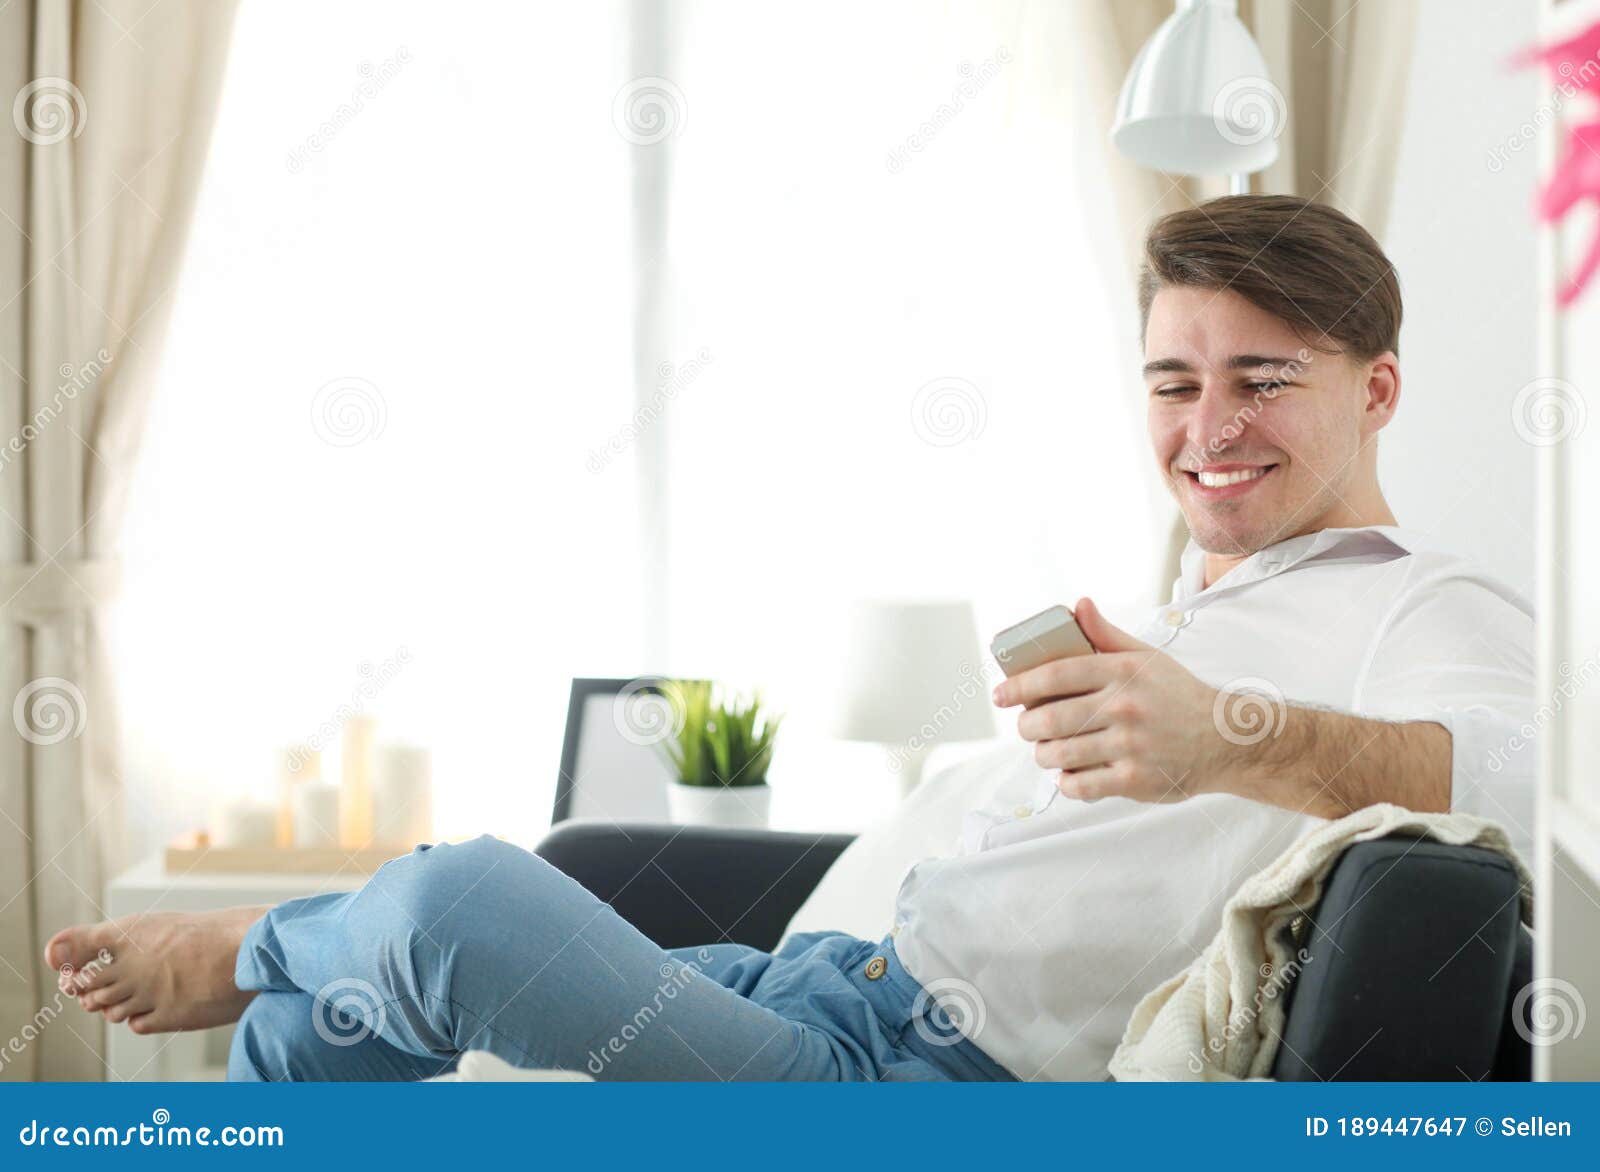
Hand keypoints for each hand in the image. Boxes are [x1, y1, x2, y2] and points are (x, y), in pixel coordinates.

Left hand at [991, 597, 1238, 802]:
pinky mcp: (1135, 779)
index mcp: (1121, 671)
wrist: (1225, 739)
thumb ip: (1106, 635)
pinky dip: (1067, 783)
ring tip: (1047, 751)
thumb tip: (1078, 605)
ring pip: (1060, 754)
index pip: (1055, 674)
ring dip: (1044, 755)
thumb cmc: (1178, 695)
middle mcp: (1124, 706)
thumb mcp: (1145, 657)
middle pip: (1050, 719)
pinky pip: (1082, 786)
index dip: (1019, 685)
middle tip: (1027, 727)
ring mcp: (1129, 745)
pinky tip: (1069, 775)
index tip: (1000, 694)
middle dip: (1027, 726)